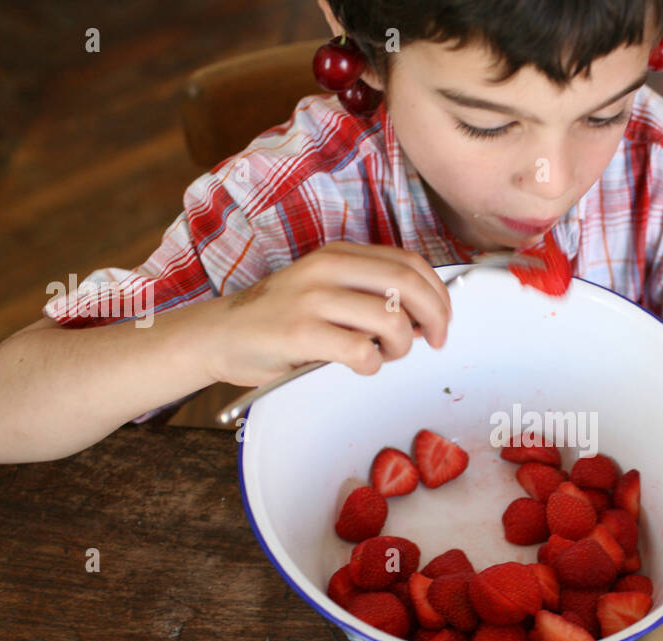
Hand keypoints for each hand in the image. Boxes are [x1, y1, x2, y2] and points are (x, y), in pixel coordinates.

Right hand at [207, 241, 451, 386]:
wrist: (220, 334)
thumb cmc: (279, 319)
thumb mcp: (325, 289)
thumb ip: (367, 293)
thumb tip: (424, 316)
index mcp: (338, 254)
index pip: (409, 263)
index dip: (438, 293)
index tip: (442, 320)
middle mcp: (327, 269)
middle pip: (407, 285)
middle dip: (434, 317)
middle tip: (433, 341)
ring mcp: (313, 300)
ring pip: (390, 318)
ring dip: (402, 345)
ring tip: (386, 355)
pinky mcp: (300, 333)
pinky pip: (361, 351)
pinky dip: (372, 365)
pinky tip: (360, 365)